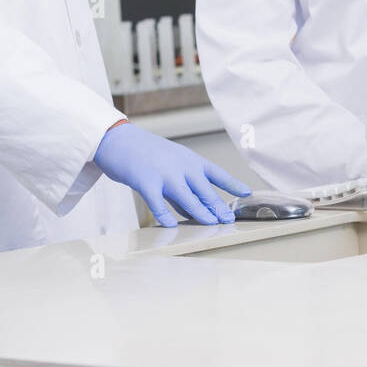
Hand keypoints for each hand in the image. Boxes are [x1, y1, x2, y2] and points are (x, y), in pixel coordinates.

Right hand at [94, 122, 250, 227]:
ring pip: (188, 198)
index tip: (248, 193)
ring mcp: (164, 174)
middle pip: (205, 190)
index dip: (233, 184)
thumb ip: (183, 188)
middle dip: (219, 206)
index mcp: (190, 160)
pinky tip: (171, 226)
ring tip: (211, 225)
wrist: (118, 139)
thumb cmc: (147, 154)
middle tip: (229, 220)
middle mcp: (181, 166)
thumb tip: (195, 212)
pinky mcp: (146, 182)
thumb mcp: (171, 164)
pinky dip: (166, 216)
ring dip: (201, 213)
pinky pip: (158, 204)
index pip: (217, 173)